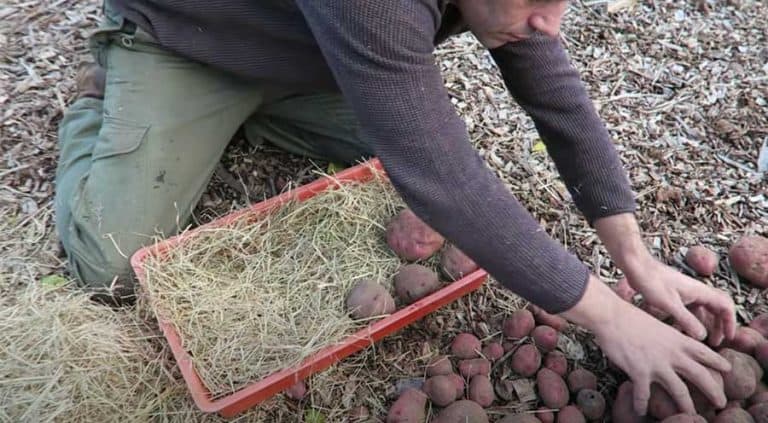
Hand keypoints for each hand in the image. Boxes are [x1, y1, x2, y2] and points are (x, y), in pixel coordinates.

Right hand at [562, 276, 730, 415]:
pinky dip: (642, 404)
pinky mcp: (640, 372)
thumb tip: (671, 346)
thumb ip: (668, 338)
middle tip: (721, 402)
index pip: (704, 352)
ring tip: (691, 415)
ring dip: (687, 406)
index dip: (718, 362)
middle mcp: (672, 354)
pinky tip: (641, 411)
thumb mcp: (657, 325)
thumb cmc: (630, 317)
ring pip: (679, 391)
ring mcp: (657, 364)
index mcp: (677, 339)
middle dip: (714, 391)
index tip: (727, 369)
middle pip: (701, 376)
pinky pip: (644, 394)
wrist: (612, 316)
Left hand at [593, 213, 736, 345]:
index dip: (730, 322)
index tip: (729, 337)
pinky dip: (686, 320)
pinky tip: (677, 330)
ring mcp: (685, 292)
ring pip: (700, 310)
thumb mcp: (669, 304)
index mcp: (700, 291)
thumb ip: (686, 320)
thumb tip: (702, 337)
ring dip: (701, 324)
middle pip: (715, 309)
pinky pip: (687, 309)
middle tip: (714, 343)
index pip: (725, 306)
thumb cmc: (650, 281)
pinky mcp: (673, 294)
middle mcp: (696, 291)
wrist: (635, 265)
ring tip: (697, 340)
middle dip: (717, 326)